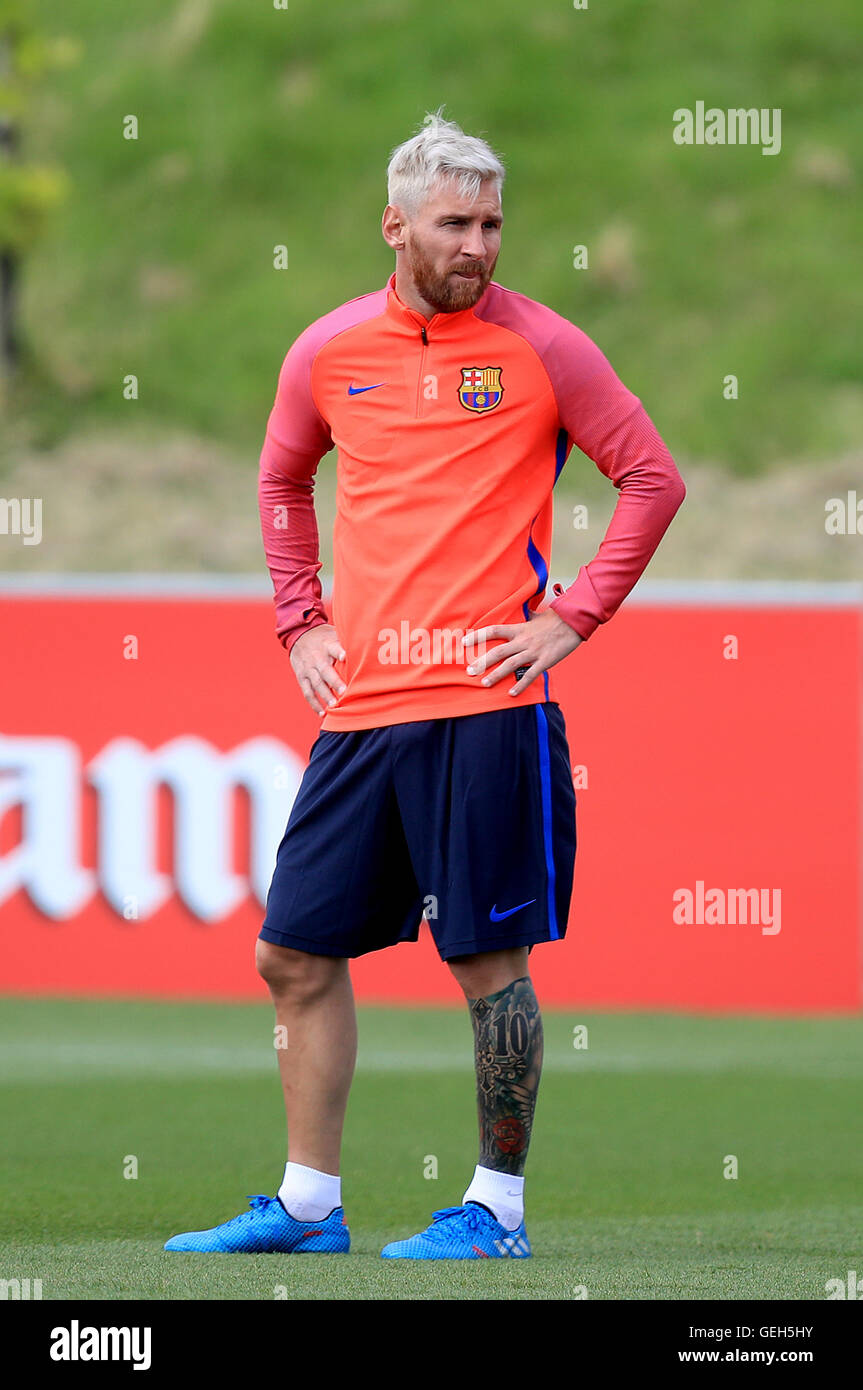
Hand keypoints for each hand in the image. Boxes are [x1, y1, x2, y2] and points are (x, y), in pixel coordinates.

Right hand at [290, 623, 346, 715]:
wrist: (299, 634)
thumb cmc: (324, 638)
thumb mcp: (334, 634)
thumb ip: (347, 643)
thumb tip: (370, 648)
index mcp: (327, 645)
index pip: (333, 648)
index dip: (339, 652)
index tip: (344, 657)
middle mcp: (317, 658)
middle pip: (325, 670)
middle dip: (334, 681)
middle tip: (344, 692)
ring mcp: (308, 669)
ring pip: (316, 683)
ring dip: (325, 695)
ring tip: (334, 705)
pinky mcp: (301, 677)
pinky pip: (307, 692)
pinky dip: (314, 703)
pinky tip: (322, 713)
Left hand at [461, 609, 582, 695]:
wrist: (574, 622)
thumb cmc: (555, 619)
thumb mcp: (535, 616)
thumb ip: (525, 617)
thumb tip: (520, 610)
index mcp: (519, 629)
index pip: (493, 631)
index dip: (477, 636)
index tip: (464, 643)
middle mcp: (523, 640)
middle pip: (498, 652)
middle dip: (482, 662)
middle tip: (469, 671)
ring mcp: (533, 652)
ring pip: (510, 665)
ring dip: (496, 675)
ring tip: (484, 684)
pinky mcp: (545, 661)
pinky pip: (530, 675)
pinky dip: (520, 685)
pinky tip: (512, 693)